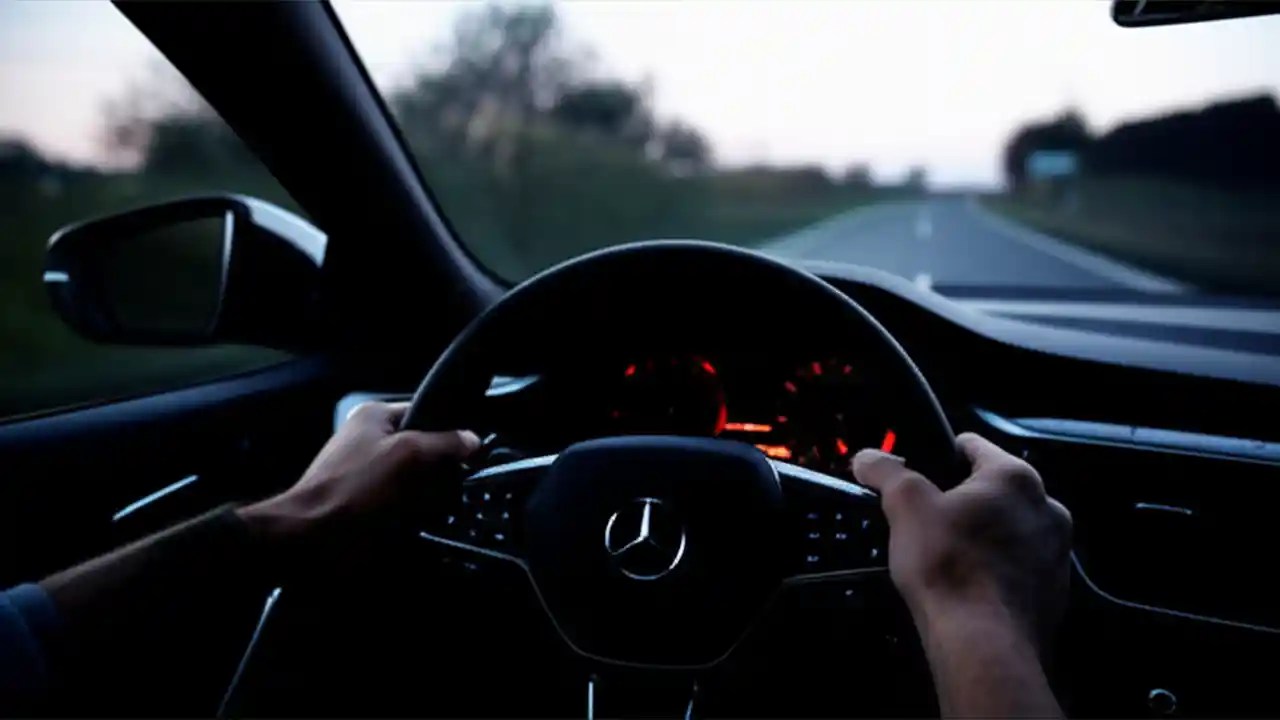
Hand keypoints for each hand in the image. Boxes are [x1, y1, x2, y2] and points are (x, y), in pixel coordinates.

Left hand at [237, 401, 479, 549]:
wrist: (312, 537)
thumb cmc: (357, 487)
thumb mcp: (408, 454)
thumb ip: (445, 443)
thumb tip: (474, 440)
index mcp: (374, 417)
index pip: (426, 413)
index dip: (449, 431)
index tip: (470, 455)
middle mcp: (370, 440)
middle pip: (424, 449)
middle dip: (441, 468)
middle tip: (459, 485)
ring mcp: (368, 474)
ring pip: (418, 480)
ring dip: (432, 495)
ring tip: (446, 508)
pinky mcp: (368, 504)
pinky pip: (405, 504)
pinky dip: (418, 513)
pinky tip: (429, 523)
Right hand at [852, 432, 1071, 648]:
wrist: (983, 643)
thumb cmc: (947, 565)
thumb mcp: (905, 507)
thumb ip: (886, 472)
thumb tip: (868, 456)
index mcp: (1015, 477)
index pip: (974, 446)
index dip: (942, 452)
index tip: (922, 470)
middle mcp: (1048, 508)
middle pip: (996, 490)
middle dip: (965, 500)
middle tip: (931, 520)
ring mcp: (1057, 552)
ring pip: (1012, 528)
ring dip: (986, 535)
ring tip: (952, 557)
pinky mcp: (1056, 590)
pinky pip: (1022, 566)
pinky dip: (999, 569)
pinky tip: (973, 585)